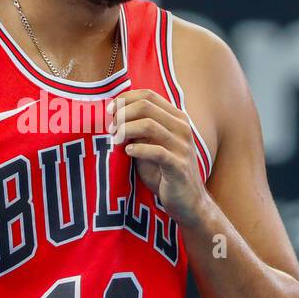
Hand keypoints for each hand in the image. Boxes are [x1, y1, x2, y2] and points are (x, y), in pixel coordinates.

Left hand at [107, 88, 208, 226]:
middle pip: (145, 106)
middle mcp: (182, 128)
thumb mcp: (151, 147)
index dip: (125, 99)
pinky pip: (156, 151)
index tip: (110, 111)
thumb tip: (114, 118)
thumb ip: (139, 132)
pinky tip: (128, 152)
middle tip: (110, 128)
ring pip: (148, 125)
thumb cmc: (164, 173)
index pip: (148, 95)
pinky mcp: (179, 165)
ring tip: (115, 140)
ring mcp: (182, 146)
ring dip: (126, 130)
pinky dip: (137, 149)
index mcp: (176, 118)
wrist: (188, 202)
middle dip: (122, 114)